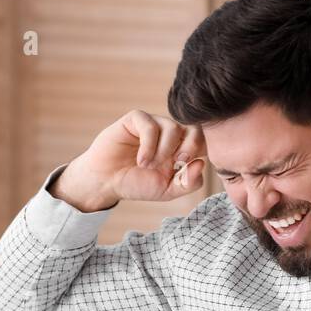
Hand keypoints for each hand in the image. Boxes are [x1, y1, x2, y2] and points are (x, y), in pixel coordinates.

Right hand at [54, 111, 206, 211]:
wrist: (107, 182)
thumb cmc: (137, 184)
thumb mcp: (168, 190)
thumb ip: (188, 183)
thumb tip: (202, 163)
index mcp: (182, 149)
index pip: (203, 141)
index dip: (201, 151)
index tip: (187, 166)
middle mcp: (170, 135)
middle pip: (194, 128)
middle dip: (191, 145)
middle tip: (178, 162)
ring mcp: (153, 125)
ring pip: (172, 126)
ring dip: (164, 150)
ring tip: (149, 166)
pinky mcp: (135, 119)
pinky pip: (150, 125)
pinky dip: (149, 145)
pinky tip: (141, 161)